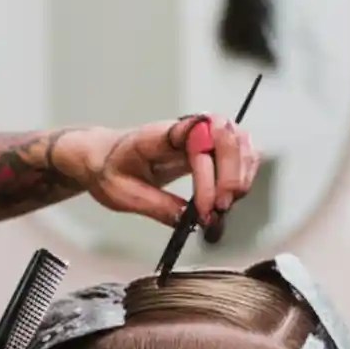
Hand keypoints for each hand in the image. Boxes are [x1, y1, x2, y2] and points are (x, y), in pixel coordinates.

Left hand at [75, 115, 259, 230]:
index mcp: (157, 135)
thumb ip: (156, 206)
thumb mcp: (122, 194)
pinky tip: (233, 194)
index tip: (204, 207)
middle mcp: (184, 128)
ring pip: (238, 140)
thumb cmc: (111, 169)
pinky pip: (240, 150)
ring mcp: (200, 134)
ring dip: (241, 174)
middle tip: (221, 208)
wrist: (104, 156)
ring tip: (226, 205)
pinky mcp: (210, 145)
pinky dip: (244, 171)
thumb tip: (187, 220)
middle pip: (226, 134)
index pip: (196, 141)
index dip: (207, 174)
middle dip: (231, 174)